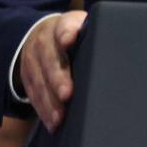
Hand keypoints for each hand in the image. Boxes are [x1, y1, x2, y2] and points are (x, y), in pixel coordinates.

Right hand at [18, 11, 87, 132]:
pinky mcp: (26, 76)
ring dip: (49, 100)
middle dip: (58, 77)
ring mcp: (33, 59)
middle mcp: (45, 40)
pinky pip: (32, 94)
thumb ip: (94, 33)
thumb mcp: (82, 25)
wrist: (41, 33)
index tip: (69, 40)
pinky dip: (42, 109)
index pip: (64, 25)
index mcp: (63, 24)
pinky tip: (52, 122)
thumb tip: (120, 47)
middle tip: (67, 94)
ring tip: (60, 117)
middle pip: (50, 58)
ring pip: (39, 80)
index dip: (66, 32)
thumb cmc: (73, 33)